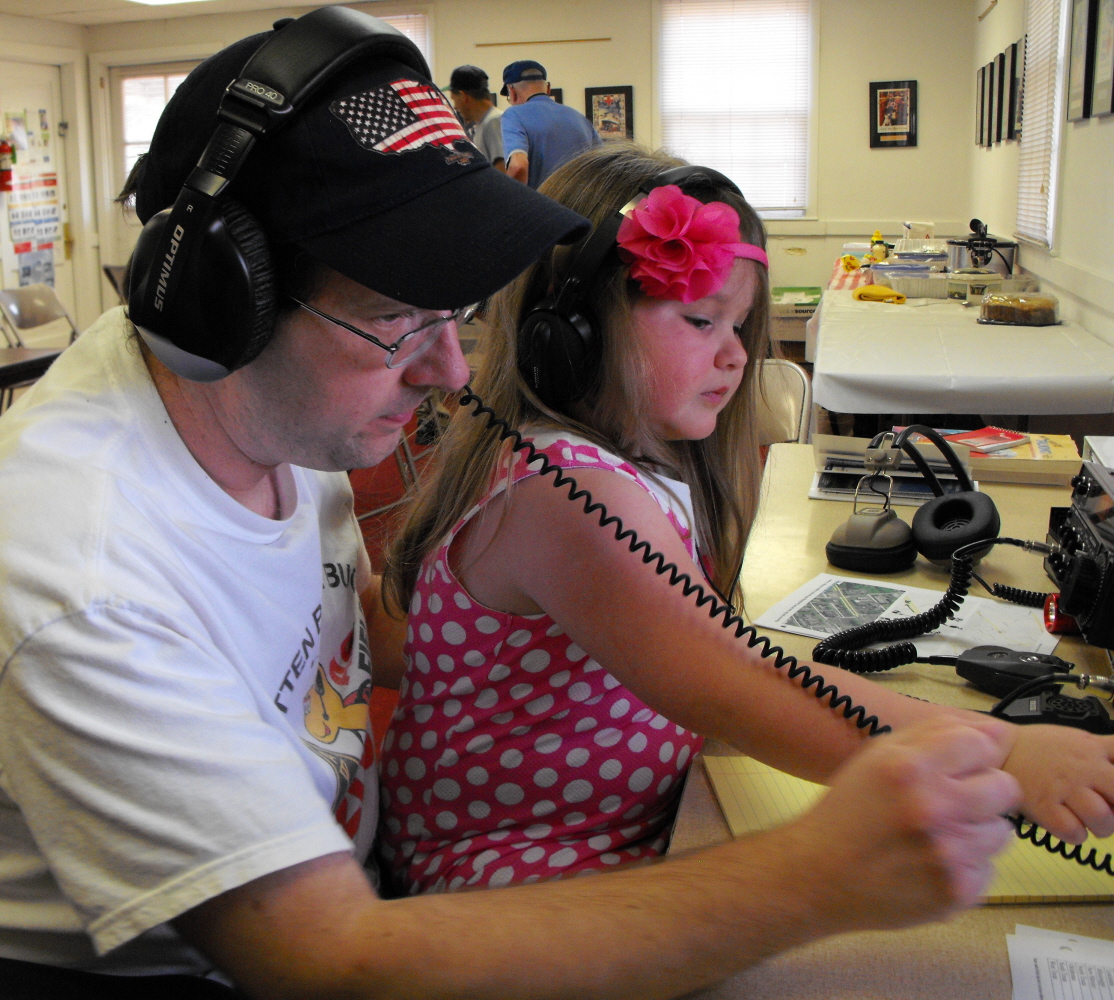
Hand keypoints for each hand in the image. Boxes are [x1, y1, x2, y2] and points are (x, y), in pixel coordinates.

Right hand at [786, 717, 1020, 933]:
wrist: (818, 875)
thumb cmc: (850, 810)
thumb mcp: (877, 756)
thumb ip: (935, 733)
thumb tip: (996, 730)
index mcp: (909, 768)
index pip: (981, 743)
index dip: (972, 755)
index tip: (956, 768)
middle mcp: (933, 808)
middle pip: (1005, 787)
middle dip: (982, 792)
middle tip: (949, 803)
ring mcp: (949, 854)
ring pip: (1001, 831)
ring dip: (975, 831)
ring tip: (936, 836)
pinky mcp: (959, 891)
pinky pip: (989, 868)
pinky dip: (966, 866)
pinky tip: (931, 864)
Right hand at [1000, 724, 1113, 843]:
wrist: (1000, 750)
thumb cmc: (1040, 748)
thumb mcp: (1077, 739)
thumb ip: (1105, 751)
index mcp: (1092, 749)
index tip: (1112, 793)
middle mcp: (1082, 767)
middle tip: (1105, 811)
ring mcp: (1063, 787)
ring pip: (1102, 818)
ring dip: (1100, 827)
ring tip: (1086, 820)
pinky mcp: (1044, 806)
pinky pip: (1074, 832)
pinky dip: (1076, 835)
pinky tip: (1068, 825)